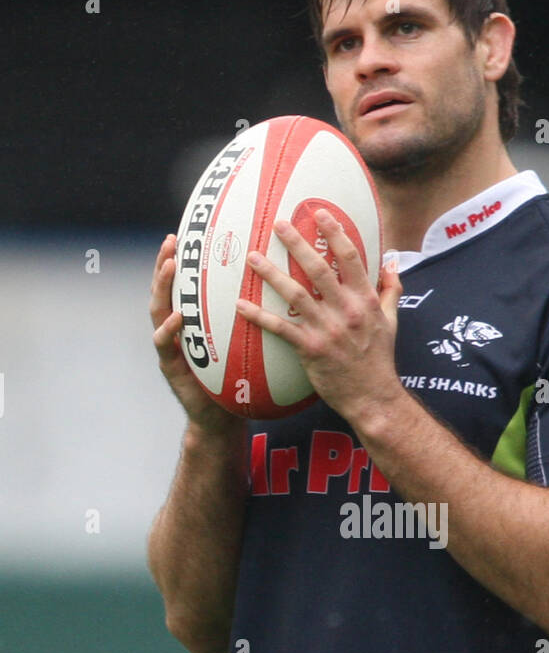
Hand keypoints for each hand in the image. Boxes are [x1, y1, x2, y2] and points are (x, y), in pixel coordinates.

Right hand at [150, 234, 243, 437]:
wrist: (223, 419)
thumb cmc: (238, 381)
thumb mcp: (246, 345)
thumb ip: (254, 319)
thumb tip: (286, 291)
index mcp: (195, 321)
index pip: (188, 285)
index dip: (188, 260)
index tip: (191, 232)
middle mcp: (178, 330)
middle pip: (166, 290)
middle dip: (165, 264)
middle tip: (173, 241)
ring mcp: (170, 348)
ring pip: (158, 311)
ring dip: (162, 288)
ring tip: (171, 268)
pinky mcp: (170, 368)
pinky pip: (165, 345)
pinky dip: (168, 330)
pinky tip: (177, 318)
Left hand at [236, 209, 403, 427]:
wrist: (373, 397)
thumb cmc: (380, 359)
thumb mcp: (392, 320)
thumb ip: (390, 287)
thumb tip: (392, 258)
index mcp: (366, 300)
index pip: (350, 258)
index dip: (334, 232)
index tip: (319, 212)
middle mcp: (347, 311)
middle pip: (319, 269)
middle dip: (297, 243)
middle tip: (277, 224)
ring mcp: (328, 330)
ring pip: (295, 294)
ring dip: (272, 274)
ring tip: (252, 257)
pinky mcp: (310, 349)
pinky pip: (280, 329)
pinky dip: (259, 316)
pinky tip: (240, 305)